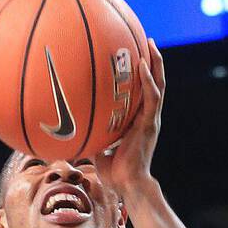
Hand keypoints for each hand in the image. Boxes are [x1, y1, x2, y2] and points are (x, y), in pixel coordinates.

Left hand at [96, 40, 160, 201]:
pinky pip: (151, 97)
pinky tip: (143, 63)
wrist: (128, 186)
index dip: (141, 76)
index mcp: (138, 122)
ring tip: (150, 43)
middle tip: (145, 41)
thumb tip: (69, 130)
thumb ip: (90, 136)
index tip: (134, 57)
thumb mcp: (98, 149)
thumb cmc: (114, 174)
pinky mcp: (149, 124)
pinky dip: (147, 80)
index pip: (142, 93)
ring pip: (158, 85)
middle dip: (152, 61)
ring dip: (156, 63)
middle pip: (154, 83)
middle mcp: (147, 117)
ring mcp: (150, 120)